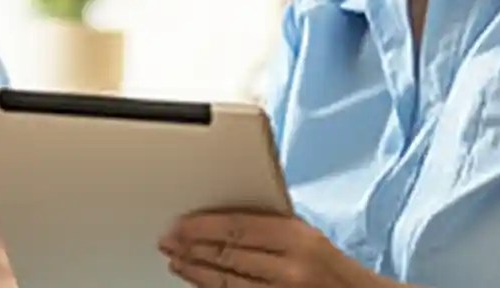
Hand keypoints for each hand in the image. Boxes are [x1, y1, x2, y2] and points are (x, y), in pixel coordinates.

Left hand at [158, 212, 401, 286]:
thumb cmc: (332, 266)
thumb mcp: (306, 235)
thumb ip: (269, 226)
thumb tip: (219, 218)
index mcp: (297, 237)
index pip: (236, 228)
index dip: (201, 226)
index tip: (179, 224)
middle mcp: (291, 268)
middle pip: (227, 255)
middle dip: (191, 248)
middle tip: (168, 241)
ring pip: (226, 282)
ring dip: (195, 271)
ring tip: (176, 261)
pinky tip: (198, 282)